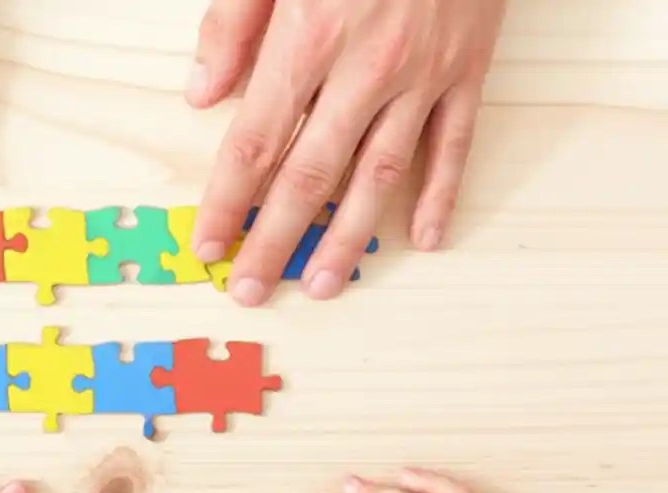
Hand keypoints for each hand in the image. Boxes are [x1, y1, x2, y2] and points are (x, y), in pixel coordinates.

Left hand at [187, 0, 506, 304]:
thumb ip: (233, 25)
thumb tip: (202, 97)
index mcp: (308, 38)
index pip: (254, 142)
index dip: (226, 202)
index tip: (207, 245)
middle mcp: (366, 68)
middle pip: (309, 176)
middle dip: (275, 240)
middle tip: (250, 289)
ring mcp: (423, 76)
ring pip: (379, 176)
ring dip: (348, 238)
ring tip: (323, 286)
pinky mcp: (468, 72)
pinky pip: (453, 147)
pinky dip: (440, 196)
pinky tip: (423, 239)